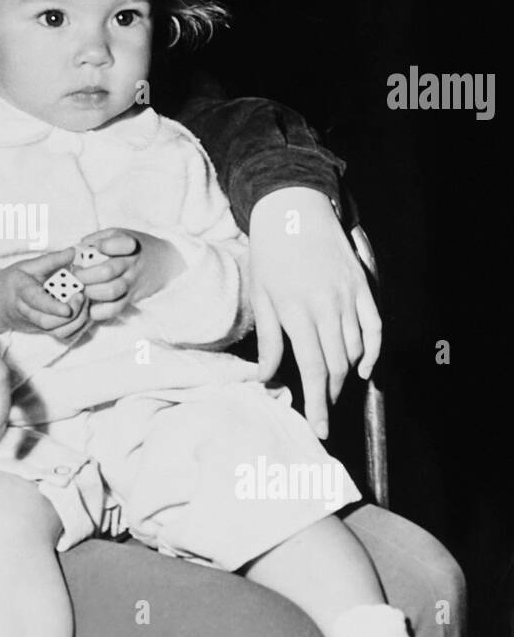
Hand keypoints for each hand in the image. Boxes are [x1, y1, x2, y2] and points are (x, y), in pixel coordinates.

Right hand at [0, 247, 90, 339]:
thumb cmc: (14, 282)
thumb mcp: (28, 266)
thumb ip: (51, 260)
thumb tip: (72, 252)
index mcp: (22, 292)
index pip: (36, 302)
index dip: (52, 307)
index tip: (67, 309)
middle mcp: (28, 312)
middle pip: (49, 322)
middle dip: (70, 313)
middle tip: (81, 295)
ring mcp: (37, 325)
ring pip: (58, 332)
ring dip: (77, 320)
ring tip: (83, 301)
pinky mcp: (45, 331)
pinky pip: (64, 336)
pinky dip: (78, 327)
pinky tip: (83, 311)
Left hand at [73, 228, 184, 322]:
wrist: (164, 261)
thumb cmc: (133, 247)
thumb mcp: (118, 234)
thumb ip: (96, 237)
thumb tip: (77, 249)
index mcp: (128, 244)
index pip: (118, 244)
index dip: (104, 246)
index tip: (95, 247)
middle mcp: (132, 264)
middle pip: (107, 272)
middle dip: (85, 275)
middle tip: (76, 274)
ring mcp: (133, 282)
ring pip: (111, 292)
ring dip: (91, 292)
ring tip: (82, 289)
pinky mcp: (132, 298)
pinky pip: (115, 309)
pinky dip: (99, 311)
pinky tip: (90, 305)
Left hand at [248, 187, 381, 438]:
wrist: (293, 209)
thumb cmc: (270, 255)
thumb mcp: (261, 297)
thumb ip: (268, 341)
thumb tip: (266, 378)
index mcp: (296, 312)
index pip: (312, 370)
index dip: (317, 404)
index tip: (319, 428)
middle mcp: (326, 307)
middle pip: (336, 366)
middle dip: (329, 394)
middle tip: (321, 410)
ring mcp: (348, 296)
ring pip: (354, 350)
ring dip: (345, 375)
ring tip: (330, 387)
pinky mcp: (362, 287)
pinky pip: (375, 328)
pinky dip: (373, 351)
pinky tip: (364, 369)